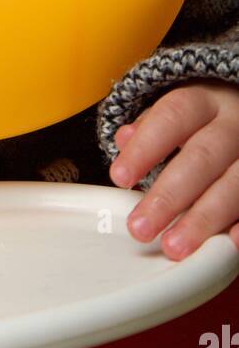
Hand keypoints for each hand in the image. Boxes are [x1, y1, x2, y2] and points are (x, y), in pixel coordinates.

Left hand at [109, 79, 238, 258]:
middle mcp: (234, 125)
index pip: (172, 117)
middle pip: (202, 157)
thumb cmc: (205, 117)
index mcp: (205, 101)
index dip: (146, 147)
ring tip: (175, 246)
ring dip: (203, 219)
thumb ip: (149, 125)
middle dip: (169, 196)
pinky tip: (231, 243)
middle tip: (141, 228)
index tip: (120, 177)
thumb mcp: (177, 111)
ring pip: (234, 185)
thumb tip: (123, 139)